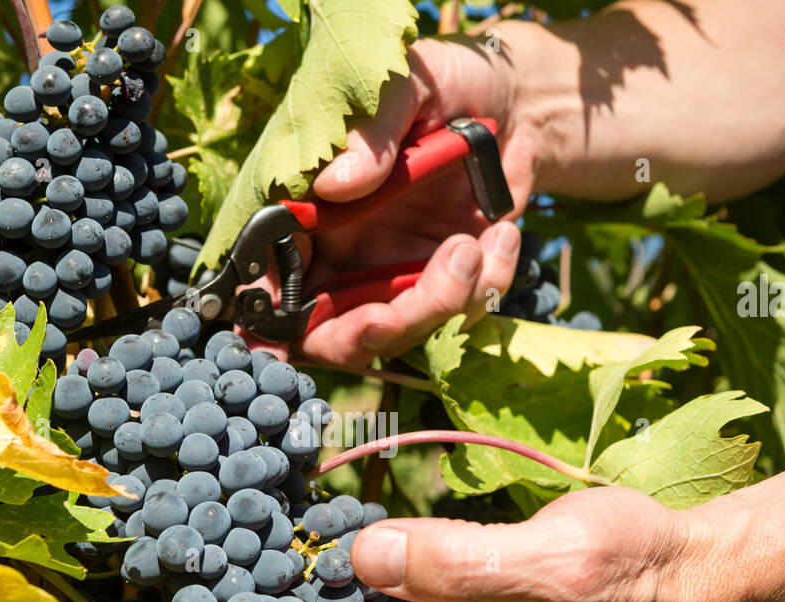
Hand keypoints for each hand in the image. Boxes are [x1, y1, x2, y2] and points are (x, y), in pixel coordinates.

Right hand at [251, 32, 544, 369]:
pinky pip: (458, 312)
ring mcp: (391, 272)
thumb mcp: (406, 86)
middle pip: (330, 331)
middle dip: (370, 331)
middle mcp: (340, 251)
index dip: (271, 322)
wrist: (516, 100)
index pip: (268, 281)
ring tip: (473, 245)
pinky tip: (502, 236)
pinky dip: (485, 285)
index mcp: (307, 209)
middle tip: (406, 310)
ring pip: (398, 331)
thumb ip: (370, 132)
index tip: (297, 337)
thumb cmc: (446, 80)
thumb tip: (335, 185)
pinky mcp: (444, 280)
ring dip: (438, 305)